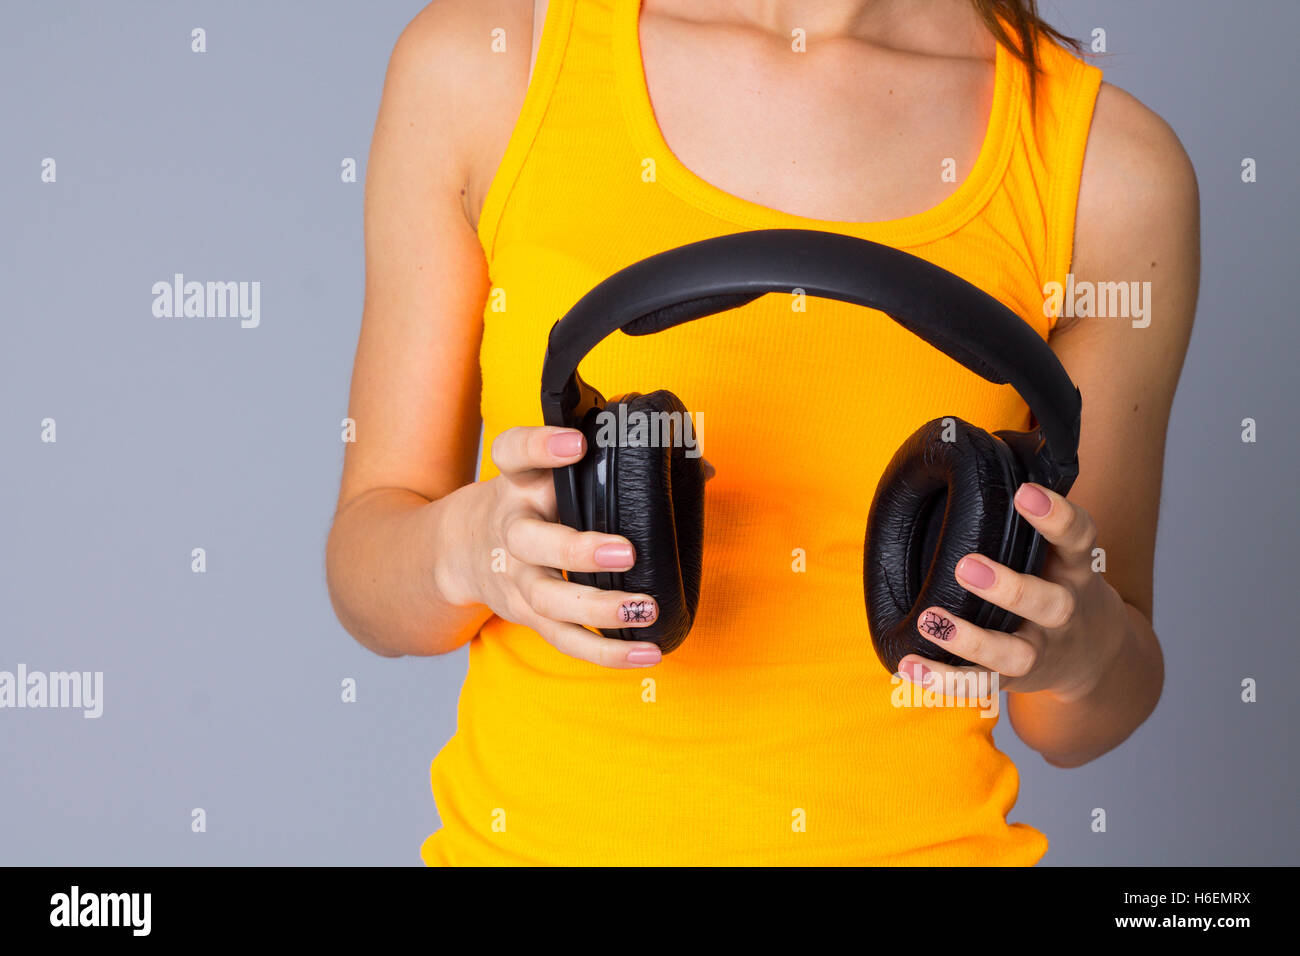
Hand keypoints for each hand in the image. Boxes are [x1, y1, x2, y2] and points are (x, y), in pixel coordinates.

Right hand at [435, 425, 700, 668]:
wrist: (466, 547)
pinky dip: (604, 651)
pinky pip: (563, 638)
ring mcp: (516, 575)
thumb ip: (621, 464)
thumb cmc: (538, 501)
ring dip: (598, 607)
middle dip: (577, 549)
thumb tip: (703, 469)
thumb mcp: (556, 473)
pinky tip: (645, 652)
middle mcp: (512, 526)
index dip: (541, 447)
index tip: (577, 443)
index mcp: (520, 481)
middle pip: (530, 539)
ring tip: (644, 609)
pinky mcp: (527, 613)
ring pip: (547, 597)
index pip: (514, 452)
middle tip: (626, 552)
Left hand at [897, 482, 1131, 702]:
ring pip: (1015, 653)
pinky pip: (980, 685)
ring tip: (931, 620)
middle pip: (1047, 601)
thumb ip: (1026, 521)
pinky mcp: (1015, 681)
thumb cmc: (1058, 583)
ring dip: (971, 639)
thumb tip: (968, 455)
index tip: (1025, 492)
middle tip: (966, 564)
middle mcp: (1064, 611)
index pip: (1078, 536)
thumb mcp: (1060, 551)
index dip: (1055, 515)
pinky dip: (944, 680)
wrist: (1096, 658)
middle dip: (1007, 585)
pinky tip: (910, 666)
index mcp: (1074, 569)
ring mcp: (1042, 650)